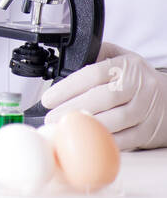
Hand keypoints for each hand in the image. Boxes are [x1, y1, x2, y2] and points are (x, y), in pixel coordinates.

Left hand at [41, 41, 166, 149]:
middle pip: (102, 98)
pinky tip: (86, 140)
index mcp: (128, 66)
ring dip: (86, 126)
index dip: (68, 87)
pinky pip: (125, 139)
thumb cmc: (138, 79)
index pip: (94, 74)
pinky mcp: (149, 132)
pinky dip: (103, 141)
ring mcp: (146, 110)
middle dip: (71, 108)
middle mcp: (140, 87)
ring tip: (64, 128)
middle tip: (50, 117)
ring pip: (115, 120)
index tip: (48, 98)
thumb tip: (64, 65)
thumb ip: (95, 56)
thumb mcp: (120, 58)